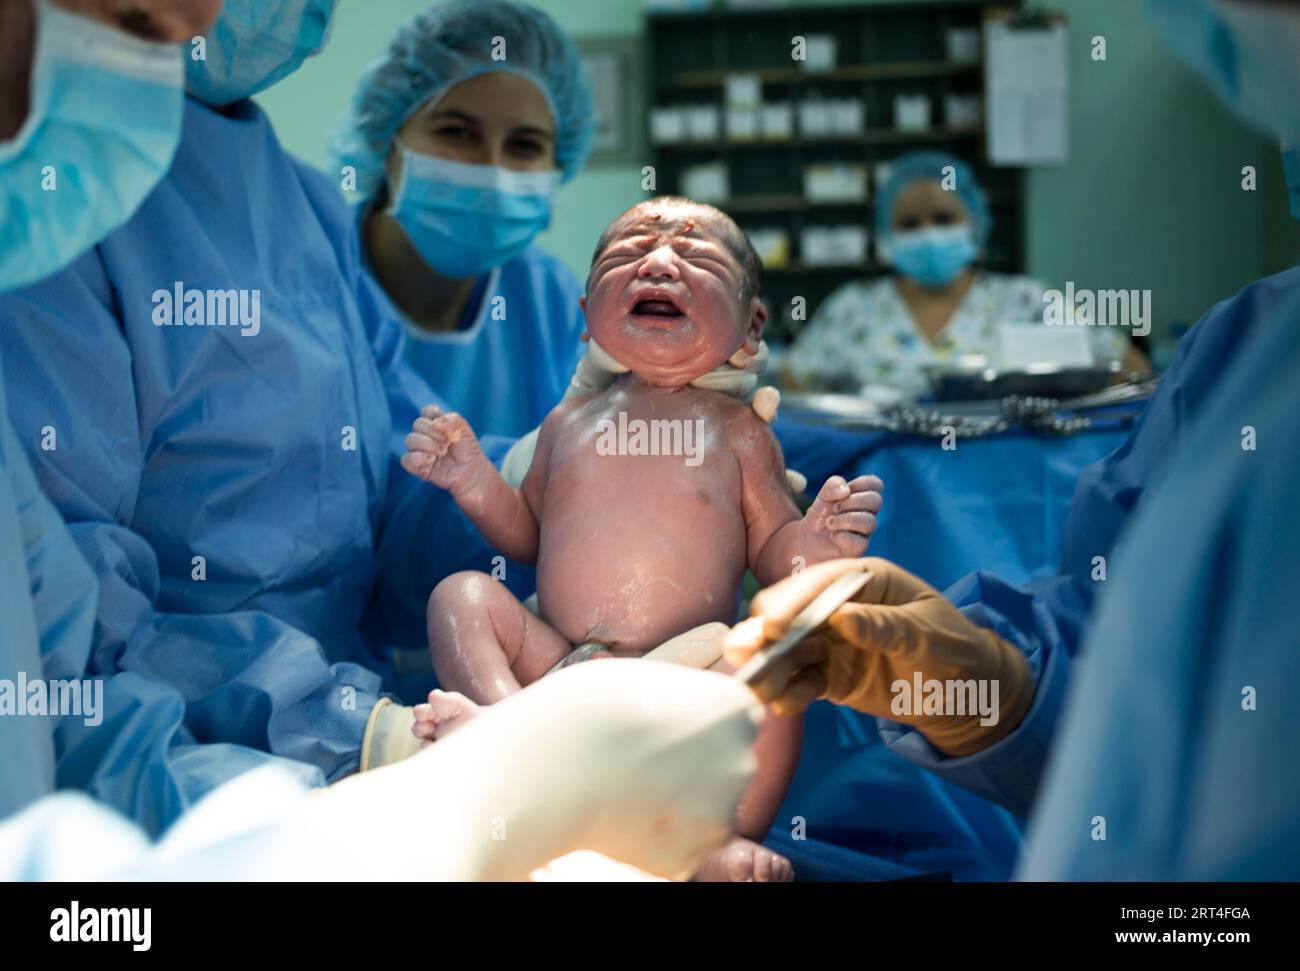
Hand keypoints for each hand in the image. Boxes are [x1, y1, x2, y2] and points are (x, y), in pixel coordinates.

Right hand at [383, 661, 761, 880]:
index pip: (738, 717)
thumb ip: (689, 697)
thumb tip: (701, 715)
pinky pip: (683, 844)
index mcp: (735, 707)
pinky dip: (659, 836)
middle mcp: (742, 760)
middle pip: (728, 764)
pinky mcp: (693, 856)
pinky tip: (623, 813)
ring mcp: (722, 812)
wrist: (548, 769)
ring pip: (707, 808)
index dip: (700, 724)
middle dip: (695, 765)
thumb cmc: (587, 712)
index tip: (665, 727)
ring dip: (678, 802)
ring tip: (626, 785)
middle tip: (641, 759)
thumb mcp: (648, 678)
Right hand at [400, 405, 489, 495]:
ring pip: (410, 440)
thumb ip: (453, 420)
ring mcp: (421, 451)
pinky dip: (417, 458)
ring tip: (442, 452)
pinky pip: (406, 460)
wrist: (473, 473)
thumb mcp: (465, 431)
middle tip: (447, 442)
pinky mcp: (419, 467)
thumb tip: (436, 422)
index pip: (427, 412)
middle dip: (433, 431)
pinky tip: (431, 460)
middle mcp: (426, 436)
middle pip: (418, 424)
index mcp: (437, 425)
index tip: (446, 425)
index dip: (434, 414)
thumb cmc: (469, 451)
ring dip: (427, 444)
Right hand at [724, 557, 1033, 755]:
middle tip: (741, 653)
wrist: (967, 692)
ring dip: (767, 666)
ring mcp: (830, 642)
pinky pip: (801, 682)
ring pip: (788, 651)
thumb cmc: (956, 648)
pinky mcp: (828, 675)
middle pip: (791, 614)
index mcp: (863, 580)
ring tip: (754, 687)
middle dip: (763, 633)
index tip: (771, 625)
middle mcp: (838, 607)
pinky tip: (782, 704)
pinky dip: (788, 693)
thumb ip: (889, 627)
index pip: (819, 584)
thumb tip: (843, 618)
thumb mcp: (931, 635)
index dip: (792, 602)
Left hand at [799, 475, 883, 557]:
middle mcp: (867, 515)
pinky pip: (861, 543)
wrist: (807, 541)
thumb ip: (832, 485)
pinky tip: (833, 536)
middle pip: (876, 500)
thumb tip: (845, 491)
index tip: (844, 492)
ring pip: (870, 522)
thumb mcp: (822, 496)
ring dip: (845, 519)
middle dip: (852, 501)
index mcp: (862, 498)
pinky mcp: (858, 550)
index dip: (860, 484)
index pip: (875, 484)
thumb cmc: (820, 516)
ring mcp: (864, 533)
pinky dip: (842, 536)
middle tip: (834, 508)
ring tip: (829, 522)